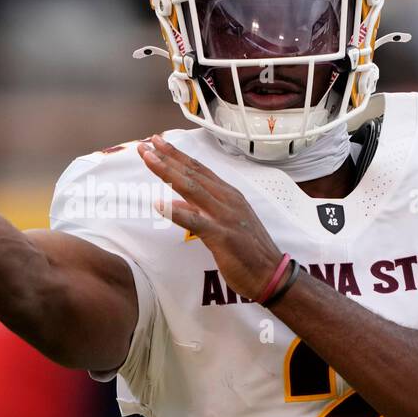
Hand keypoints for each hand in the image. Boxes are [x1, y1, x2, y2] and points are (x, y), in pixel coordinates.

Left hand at [138, 134, 285, 300]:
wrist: (271, 274)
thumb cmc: (248, 251)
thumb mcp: (223, 224)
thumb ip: (199, 211)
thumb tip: (174, 203)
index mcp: (228, 194)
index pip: (198, 169)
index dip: (177, 155)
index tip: (157, 143)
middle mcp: (227, 199)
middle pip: (192, 173)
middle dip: (167, 157)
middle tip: (146, 144)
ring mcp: (225, 216)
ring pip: (192, 188)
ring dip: (168, 172)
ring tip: (149, 159)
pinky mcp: (222, 236)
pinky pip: (195, 221)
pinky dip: (177, 211)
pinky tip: (158, 204)